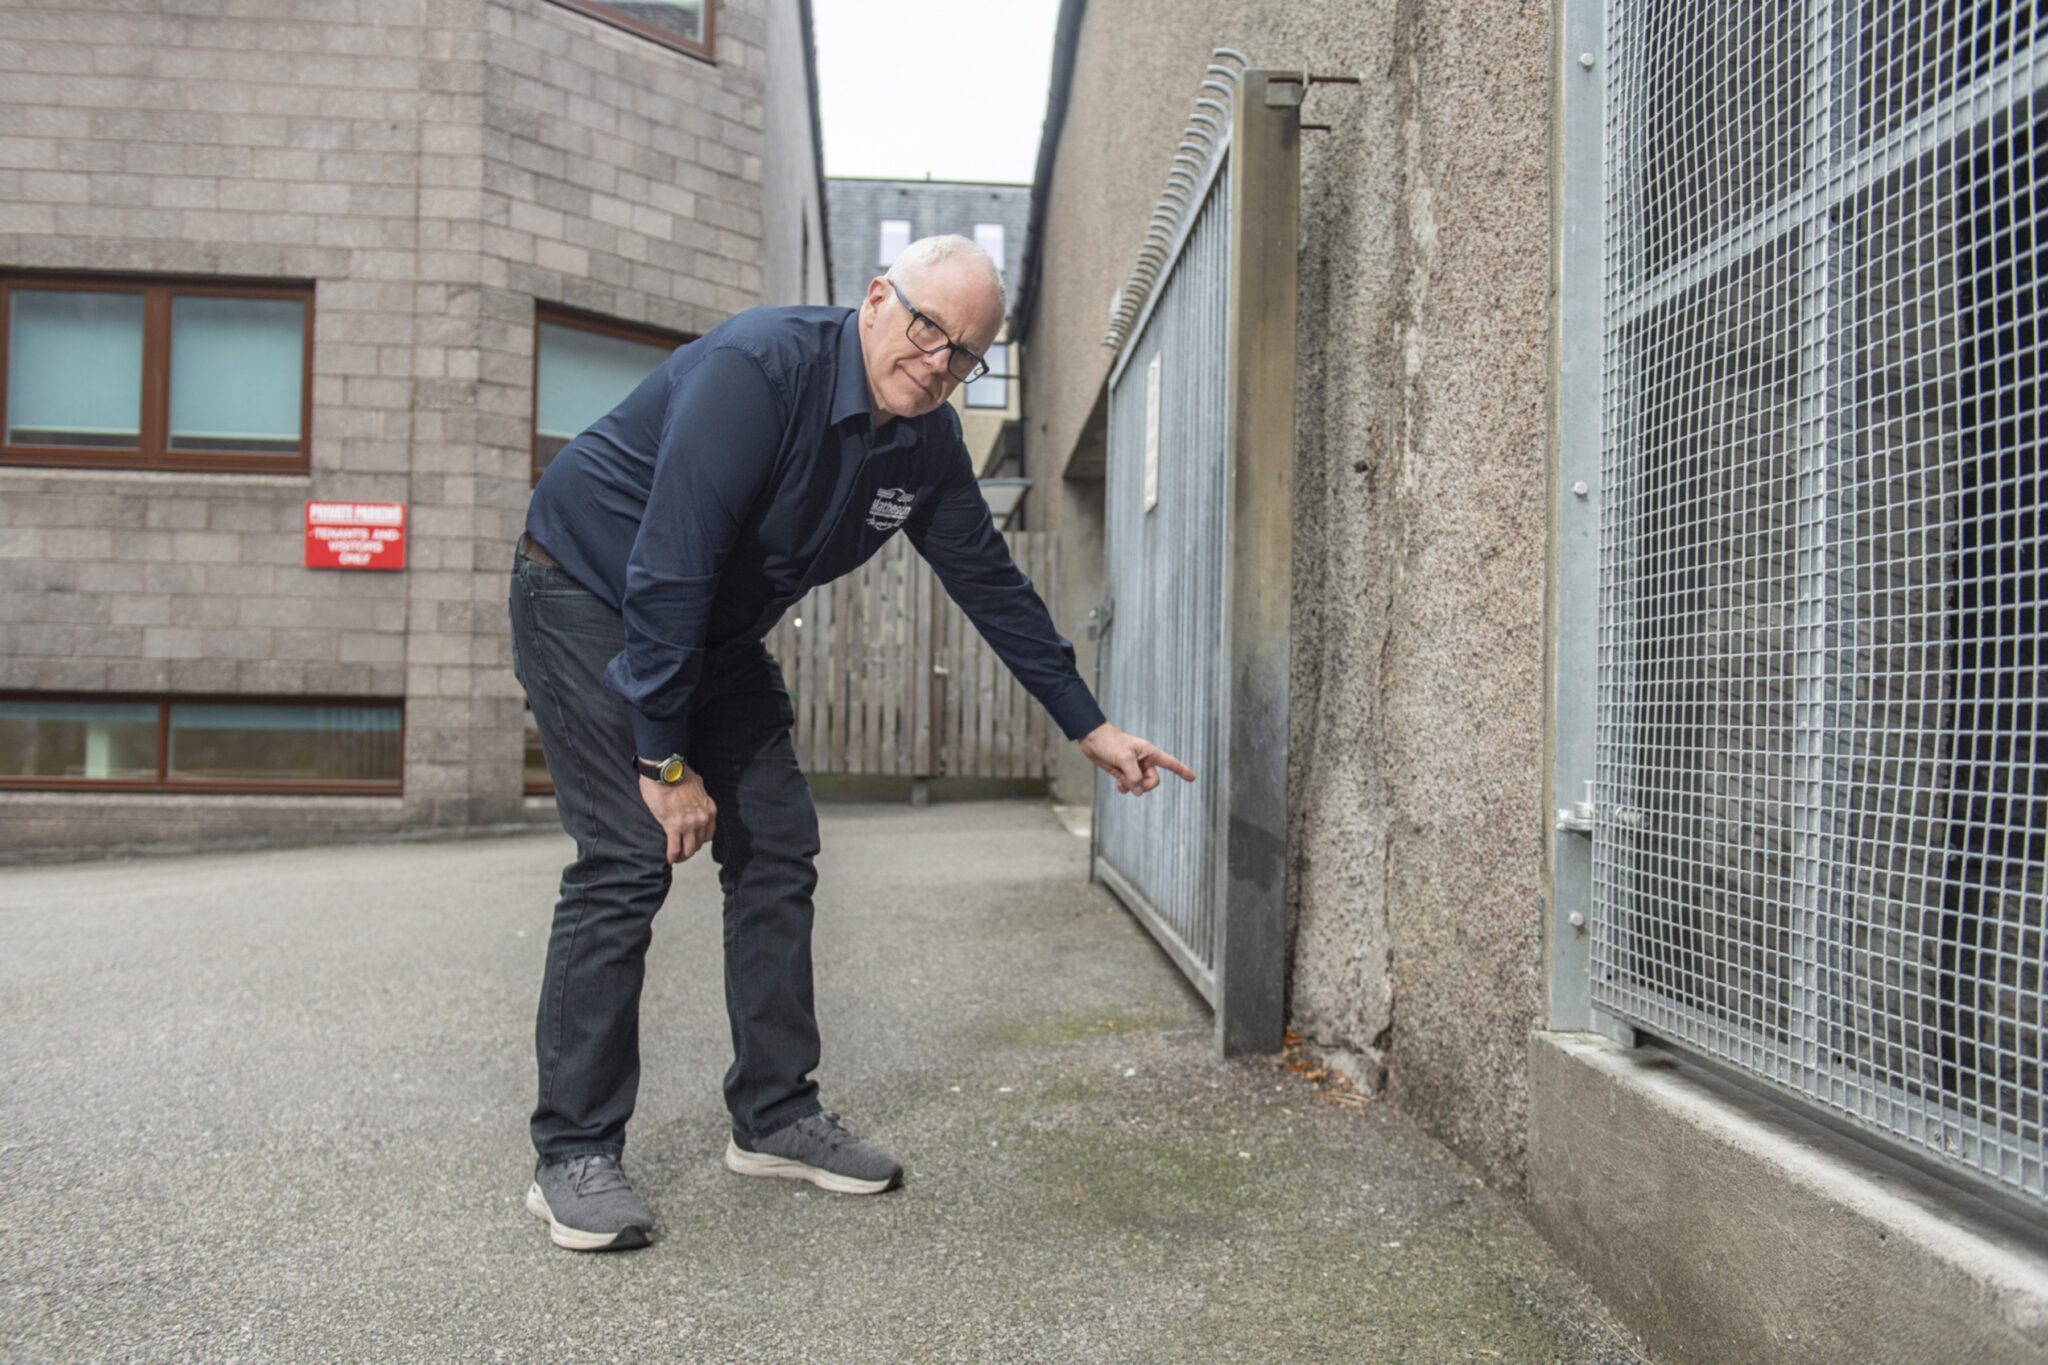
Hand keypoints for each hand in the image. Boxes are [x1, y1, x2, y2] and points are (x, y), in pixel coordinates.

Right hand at [639, 769, 715, 862]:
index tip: (692, 842)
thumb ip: (699, 794)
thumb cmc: (678, 774)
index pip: (708, 834)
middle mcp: (702, 819)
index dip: (699, 841)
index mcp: (709, 809)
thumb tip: (695, 795)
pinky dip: (671, 856)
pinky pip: (674, 848)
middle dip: (690, 850)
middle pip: (699, 844)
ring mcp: (689, 824)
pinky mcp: (673, 826)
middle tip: (682, 852)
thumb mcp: (698, 783)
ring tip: (675, 858)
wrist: (666, 772)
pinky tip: (668, 859)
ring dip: (681, 856)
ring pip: (688, 849)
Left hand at [1077, 722, 1195, 795]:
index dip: (1182, 771)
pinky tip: (1118, 783)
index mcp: (1149, 753)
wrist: (1092, 738)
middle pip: (1153, 781)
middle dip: (1143, 785)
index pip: (1170, 763)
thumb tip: (1138, 791)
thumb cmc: (1110, 743)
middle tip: (1130, 780)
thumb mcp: (1124, 759)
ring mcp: (1133, 768)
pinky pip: (1129, 787)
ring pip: (1140, 786)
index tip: (1193, 778)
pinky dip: (1124, 788)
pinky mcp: (1122, 772)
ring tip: (1121, 778)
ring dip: (1131, 786)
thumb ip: (1134, 776)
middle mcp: (1143, 761)